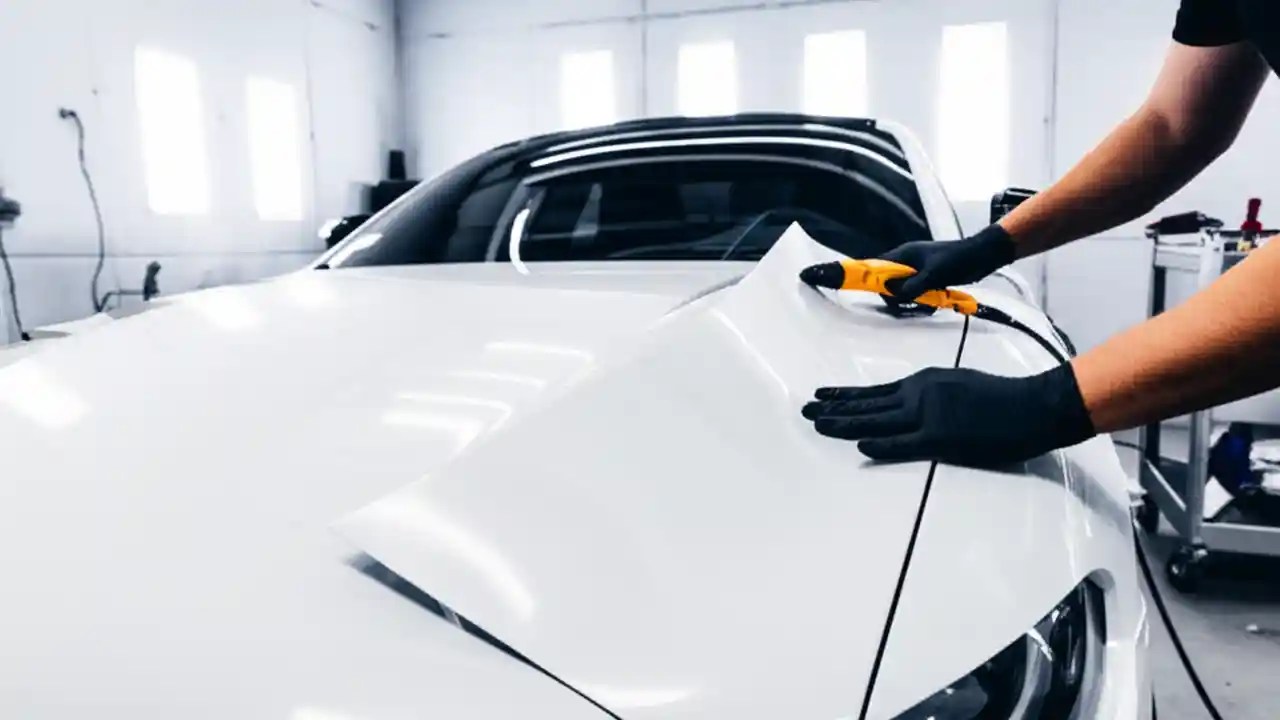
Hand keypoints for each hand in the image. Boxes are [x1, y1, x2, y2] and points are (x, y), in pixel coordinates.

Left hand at [801, 365, 1095, 466]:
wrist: (1032, 405)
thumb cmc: (1001, 397)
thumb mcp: (958, 383)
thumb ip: (931, 392)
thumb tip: (910, 401)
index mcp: (924, 382)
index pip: (875, 391)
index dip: (845, 396)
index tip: (820, 396)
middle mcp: (919, 394)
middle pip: (867, 404)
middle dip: (833, 407)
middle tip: (803, 409)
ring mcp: (929, 415)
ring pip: (876, 421)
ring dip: (845, 423)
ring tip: (817, 423)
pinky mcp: (941, 438)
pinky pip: (903, 443)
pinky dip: (879, 444)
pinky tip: (859, 445)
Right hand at [880, 224, 1015, 298]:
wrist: (981, 256)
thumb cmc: (957, 260)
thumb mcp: (933, 274)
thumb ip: (912, 285)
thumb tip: (893, 294)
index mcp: (905, 254)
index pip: (879, 266)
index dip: (876, 280)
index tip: (884, 296)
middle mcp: (908, 262)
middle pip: (890, 281)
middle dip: (896, 295)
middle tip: (909, 305)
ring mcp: (919, 270)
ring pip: (904, 289)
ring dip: (911, 300)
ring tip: (925, 306)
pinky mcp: (929, 278)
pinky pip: (917, 292)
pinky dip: (922, 300)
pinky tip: (932, 305)